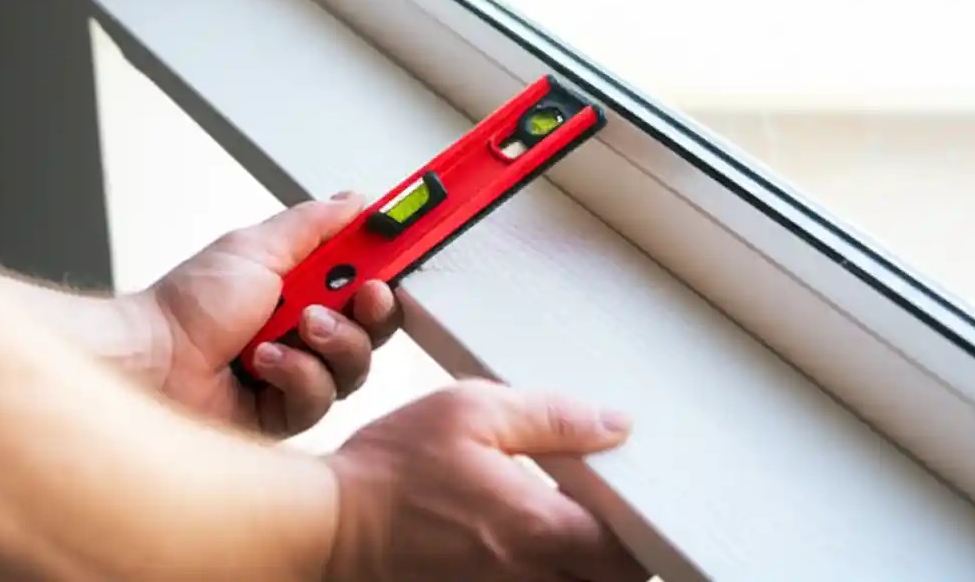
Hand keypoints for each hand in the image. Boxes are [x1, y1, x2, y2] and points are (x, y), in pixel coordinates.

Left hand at [144, 193, 402, 435]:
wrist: (152, 359)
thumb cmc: (189, 305)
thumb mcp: (256, 248)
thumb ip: (312, 224)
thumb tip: (354, 200)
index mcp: (303, 286)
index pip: (367, 277)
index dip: (390, 269)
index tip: (403, 256)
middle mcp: (307, 330)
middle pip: (374, 326)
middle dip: (373, 309)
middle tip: (361, 294)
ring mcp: (299, 373)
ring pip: (355, 365)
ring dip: (330, 341)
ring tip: (295, 327)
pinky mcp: (287, 414)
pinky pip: (322, 398)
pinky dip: (296, 375)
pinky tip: (263, 364)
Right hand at [325, 379, 648, 581]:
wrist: (328, 526)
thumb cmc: (392, 469)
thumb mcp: (471, 411)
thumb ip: (551, 417)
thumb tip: (615, 425)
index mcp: (537, 528)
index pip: (632, 552)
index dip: (646, 528)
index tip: (636, 500)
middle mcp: (528, 580)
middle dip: (625, 554)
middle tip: (607, 514)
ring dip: (587, 568)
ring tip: (568, 531)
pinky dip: (548, 578)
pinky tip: (529, 550)